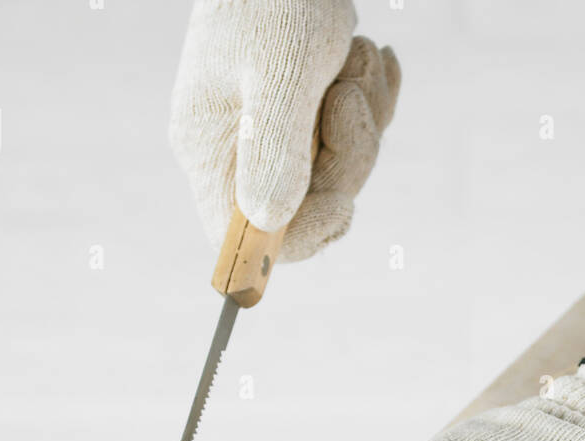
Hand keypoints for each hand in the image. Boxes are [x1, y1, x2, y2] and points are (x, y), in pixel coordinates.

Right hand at [170, 0, 399, 260]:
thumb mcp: (281, 73)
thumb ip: (275, 151)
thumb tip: (267, 225)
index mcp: (210, 148)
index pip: (243, 240)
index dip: (298, 236)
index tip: (342, 201)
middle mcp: (235, 148)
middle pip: (307, 206)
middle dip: (348, 156)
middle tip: (352, 92)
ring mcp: (272, 129)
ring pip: (339, 169)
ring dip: (367, 117)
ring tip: (360, 56)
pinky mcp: (305, 108)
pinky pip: (351, 135)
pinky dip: (371, 99)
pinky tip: (374, 57)